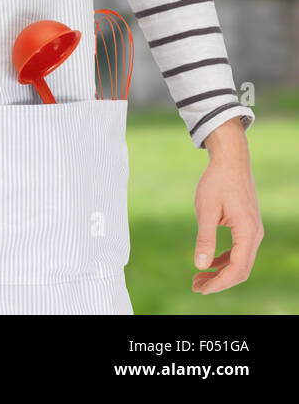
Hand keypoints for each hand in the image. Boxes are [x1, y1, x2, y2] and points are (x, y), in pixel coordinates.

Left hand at [191, 118, 262, 295]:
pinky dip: (224, 259)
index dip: (219, 282)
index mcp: (247, 232)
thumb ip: (205, 238)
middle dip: (219, 281)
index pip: (237, 268)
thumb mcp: (206, 210)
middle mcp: (254, 235)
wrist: (230, 162)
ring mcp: (252, 231)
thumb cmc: (217, 182)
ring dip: (220, 271)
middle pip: (240, 269)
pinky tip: (209, 262)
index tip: (200, 288)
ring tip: (198, 277)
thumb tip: (201, 265)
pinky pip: (238, 250)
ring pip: (240, 261)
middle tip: (196, 286)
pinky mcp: (247, 226)